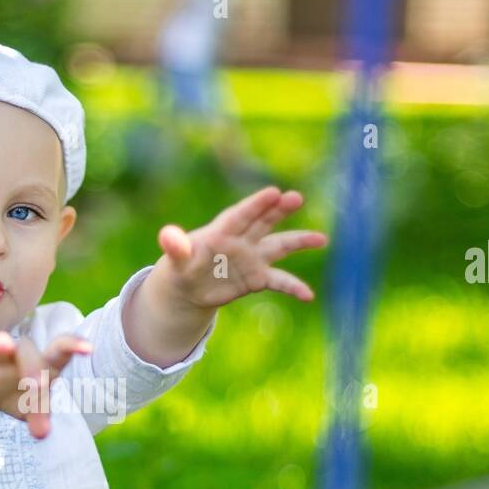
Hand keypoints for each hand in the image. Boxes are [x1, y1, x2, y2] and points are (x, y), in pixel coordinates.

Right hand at [0, 330, 93, 439]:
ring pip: (1, 342)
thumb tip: (41, 434)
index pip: (61, 350)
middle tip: (37, 386)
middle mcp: (23, 354)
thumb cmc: (21, 398)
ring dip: (2, 342)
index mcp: (45, 364)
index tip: (89, 348)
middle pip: (29, 353)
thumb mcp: (32, 409)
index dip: (74, 346)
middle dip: (33, 367)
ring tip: (2, 346)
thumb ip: (39, 418)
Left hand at [155, 185, 327, 310]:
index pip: (241, 214)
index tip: (273, 192)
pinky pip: (279, 281)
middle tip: (296, 198)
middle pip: (263, 222)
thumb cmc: (183, 264)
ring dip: (300, 241)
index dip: (256, 204)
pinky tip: (309, 295)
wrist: (190, 287)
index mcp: (222, 230)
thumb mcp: (176, 258)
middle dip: (279, 210)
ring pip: (280, 246)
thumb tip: (166, 237)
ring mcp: (253, 258)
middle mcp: (242, 240)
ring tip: (322, 239)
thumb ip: (175, 246)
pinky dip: (294, 287)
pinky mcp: (258, 278)